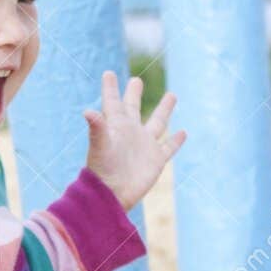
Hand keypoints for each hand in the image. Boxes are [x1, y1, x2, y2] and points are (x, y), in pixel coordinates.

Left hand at [83, 71, 185, 207]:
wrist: (112, 196)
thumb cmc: (102, 171)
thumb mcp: (100, 146)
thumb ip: (96, 127)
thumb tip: (87, 111)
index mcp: (115, 126)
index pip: (112, 102)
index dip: (110, 88)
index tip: (108, 73)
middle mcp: (130, 133)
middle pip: (133, 108)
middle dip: (134, 94)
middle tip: (136, 79)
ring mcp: (144, 145)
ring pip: (157, 122)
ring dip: (164, 109)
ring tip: (172, 94)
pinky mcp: (156, 160)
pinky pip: (168, 147)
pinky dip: (176, 141)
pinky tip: (183, 132)